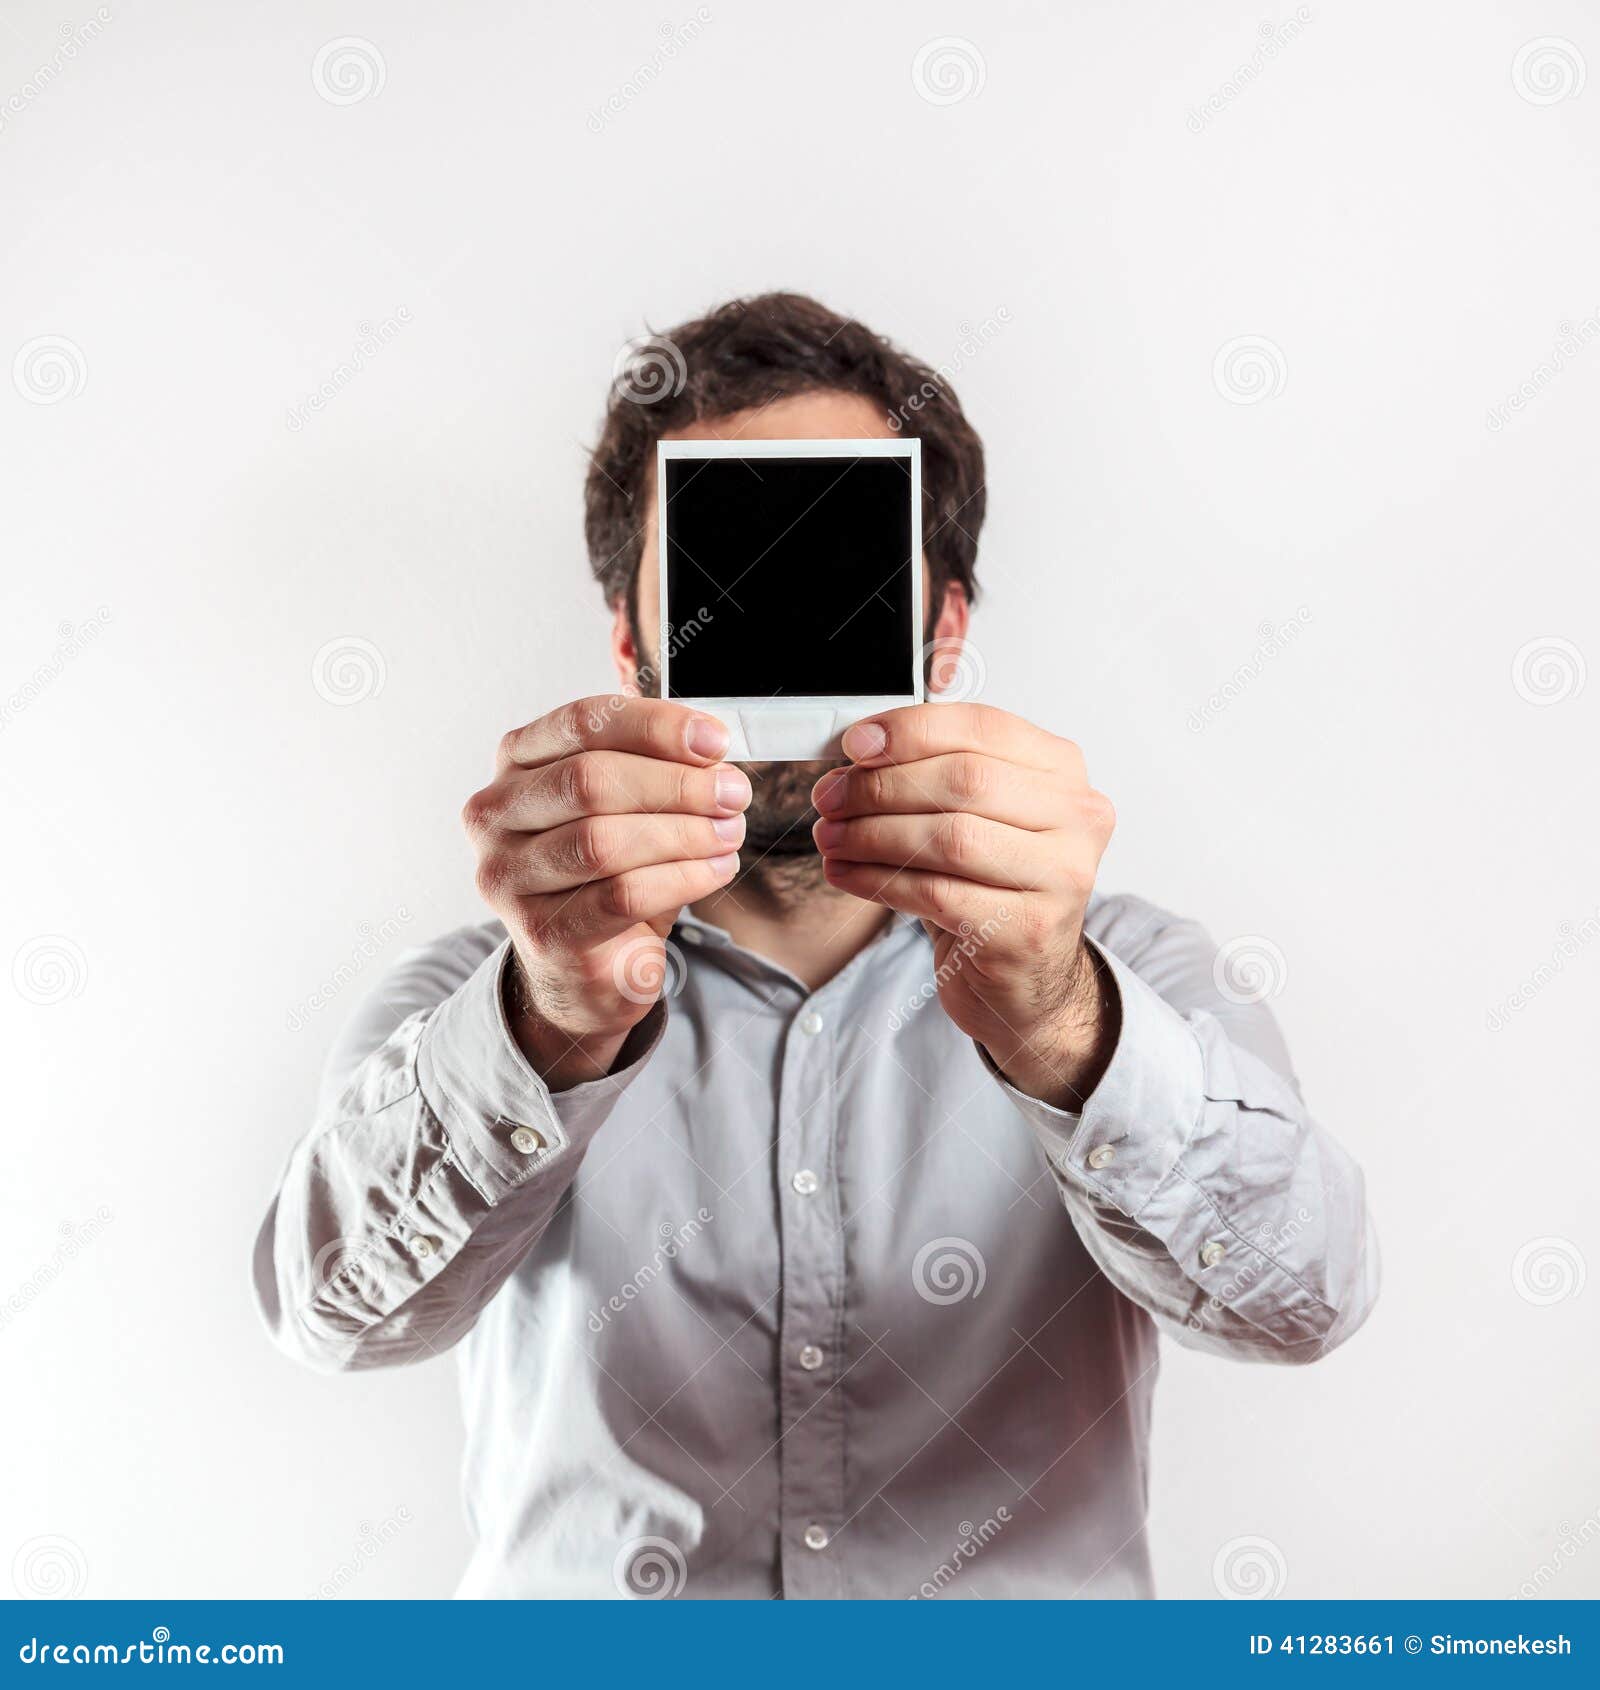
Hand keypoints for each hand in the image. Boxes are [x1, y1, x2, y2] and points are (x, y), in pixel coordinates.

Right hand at [462, 697, 749, 1088]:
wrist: (581, 965)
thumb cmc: (607, 872)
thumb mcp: (625, 805)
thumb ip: (654, 764)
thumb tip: (711, 746)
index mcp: (516, 762)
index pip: (582, 722)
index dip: (655, 725)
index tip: (716, 741)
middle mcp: (496, 814)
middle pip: (590, 781)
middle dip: (676, 784)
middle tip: (733, 794)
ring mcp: (509, 876)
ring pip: (603, 841)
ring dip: (683, 833)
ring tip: (728, 834)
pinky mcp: (541, 932)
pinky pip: (621, 895)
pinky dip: (681, 878)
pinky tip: (715, 870)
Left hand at [810, 703, 1118, 1109]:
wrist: (1028, 981)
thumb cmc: (996, 890)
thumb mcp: (977, 817)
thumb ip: (934, 774)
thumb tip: (859, 752)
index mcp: (1062, 772)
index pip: (982, 727)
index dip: (910, 731)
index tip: (855, 746)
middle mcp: (1076, 819)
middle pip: (963, 781)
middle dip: (880, 786)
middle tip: (830, 798)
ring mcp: (1060, 877)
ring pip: (948, 839)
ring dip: (872, 835)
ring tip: (832, 838)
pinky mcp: (1027, 930)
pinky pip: (936, 894)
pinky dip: (879, 881)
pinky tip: (848, 874)